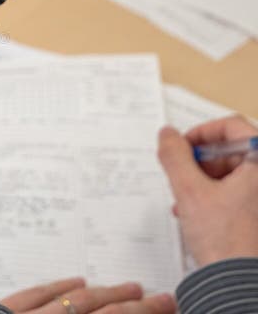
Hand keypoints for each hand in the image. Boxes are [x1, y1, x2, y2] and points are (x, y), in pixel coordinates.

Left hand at [0, 277, 174, 312]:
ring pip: (70, 301)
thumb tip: (117, 306)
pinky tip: (77, 282)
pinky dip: (59, 287)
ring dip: (104, 294)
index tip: (168, 306)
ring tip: (130, 290)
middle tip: (161, 299)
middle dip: (134, 306)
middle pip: (99, 312)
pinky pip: (32, 295)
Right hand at [158, 116, 257, 265]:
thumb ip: (175, 156)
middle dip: (200, 162)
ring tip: (187, 199)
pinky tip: (198, 212)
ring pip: (234, 172)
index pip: (232, 126)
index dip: (202, 133)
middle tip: (183, 175)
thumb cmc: (226, 242)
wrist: (238, 282)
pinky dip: (217, 194)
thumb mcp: (189, 191)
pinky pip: (240, 191)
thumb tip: (167, 135)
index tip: (183, 145)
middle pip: (233, 150)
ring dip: (205, 180)